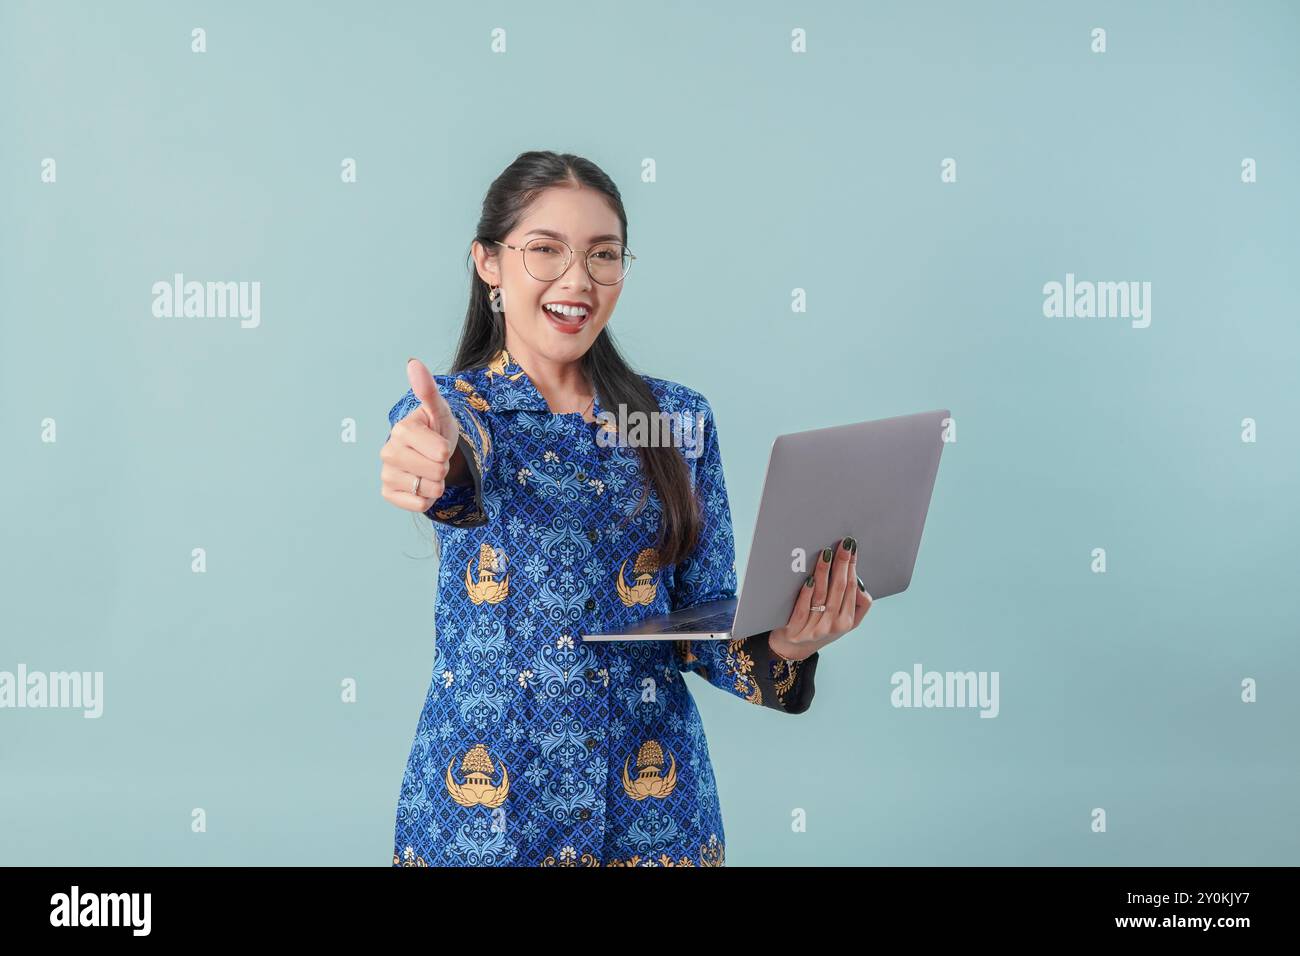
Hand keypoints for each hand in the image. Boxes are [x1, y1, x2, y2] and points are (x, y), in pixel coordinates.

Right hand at [379, 357, 466, 512]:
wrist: (431, 454)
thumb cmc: (436, 429)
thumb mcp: (439, 411)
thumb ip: (428, 390)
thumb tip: (413, 363)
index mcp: (401, 430)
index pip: (440, 452)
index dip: (446, 450)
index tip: (439, 444)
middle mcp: (388, 451)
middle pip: (437, 471)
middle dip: (444, 467)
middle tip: (436, 458)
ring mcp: (386, 473)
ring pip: (429, 490)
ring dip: (437, 483)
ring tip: (429, 470)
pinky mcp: (388, 493)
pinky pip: (420, 505)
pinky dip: (428, 499)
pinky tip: (421, 485)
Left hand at [767, 536, 872, 661]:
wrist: (793, 647)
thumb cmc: (820, 627)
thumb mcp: (843, 621)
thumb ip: (856, 604)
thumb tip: (859, 582)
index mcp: (848, 622)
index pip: (853, 588)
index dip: (853, 567)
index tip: (852, 548)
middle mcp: (833, 626)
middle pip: (840, 589)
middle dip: (842, 564)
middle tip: (843, 545)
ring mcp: (815, 629)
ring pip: (822, 596)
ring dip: (824, 573)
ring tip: (826, 554)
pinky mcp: (797, 630)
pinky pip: (803, 609)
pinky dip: (807, 593)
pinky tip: (809, 579)